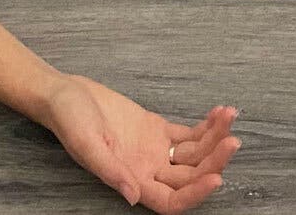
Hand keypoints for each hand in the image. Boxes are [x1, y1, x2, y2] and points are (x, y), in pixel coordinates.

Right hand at [39, 73, 241, 210]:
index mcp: (130, 181)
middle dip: (214, 161)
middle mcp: (147, 171)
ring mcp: (154, 151)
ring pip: (194, 154)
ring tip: (229, 117)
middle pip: (190, 176)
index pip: (171, 201)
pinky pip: (188, 134)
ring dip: (215, 140)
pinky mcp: (156, 129)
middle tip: (232, 140)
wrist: (63, 94)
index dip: (195, 194)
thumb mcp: (86, 146)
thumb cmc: (69, 121)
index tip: (216, 177)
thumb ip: (110, 172)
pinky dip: (206, 126)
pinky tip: (219, 114)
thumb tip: (133, 198)